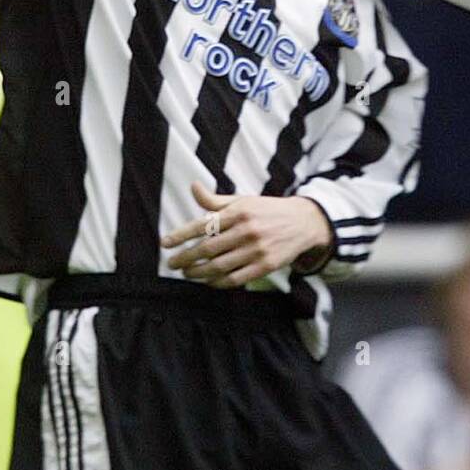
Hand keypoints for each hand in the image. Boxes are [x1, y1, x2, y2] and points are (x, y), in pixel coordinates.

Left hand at [162, 181, 332, 285]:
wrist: (304, 222)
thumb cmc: (267, 210)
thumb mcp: (243, 201)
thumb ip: (216, 200)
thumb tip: (193, 187)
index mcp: (239, 211)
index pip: (203, 224)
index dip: (180, 235)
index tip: (165, 243)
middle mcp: (247, 230)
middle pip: (207, 249)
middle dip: (185, 258)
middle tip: (172, 263)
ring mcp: (257, 249)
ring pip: (218, 266)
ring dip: (197, 272)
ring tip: (187, 272)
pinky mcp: (265, 266)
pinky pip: (235, 279)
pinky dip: (217, 282)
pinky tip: (208, 281)